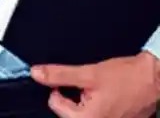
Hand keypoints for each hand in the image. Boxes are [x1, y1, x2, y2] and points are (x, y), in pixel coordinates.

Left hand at [32, 53, 159, 117]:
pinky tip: (107, 94)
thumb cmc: (129, 78)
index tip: (70, 81)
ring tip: (100, 89)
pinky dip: (97, 103)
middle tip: (88, 85)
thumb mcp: (89, 73)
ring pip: (82, 111)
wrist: (156, 78)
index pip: (55, 104)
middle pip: (68, 110)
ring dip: (85, 99)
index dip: (58, 88)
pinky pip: (96, 112)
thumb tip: (36, 74)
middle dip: (73, 95)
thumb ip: (60, 75)